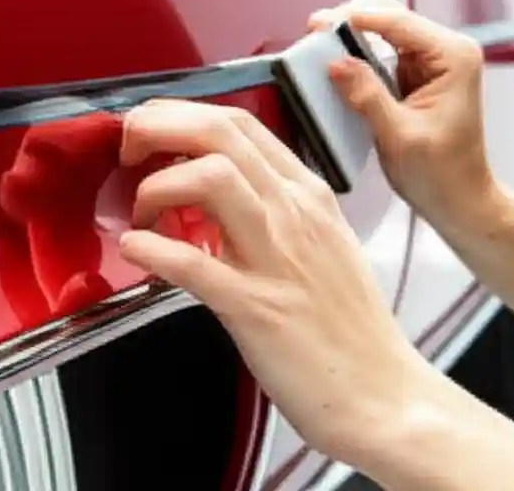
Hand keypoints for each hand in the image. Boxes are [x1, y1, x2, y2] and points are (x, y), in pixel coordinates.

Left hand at [118, 99, 438, 465]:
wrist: (385, 397)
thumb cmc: (347, 330)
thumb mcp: (319, 245)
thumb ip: (271, 210)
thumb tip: (210, 188)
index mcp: (307, 196)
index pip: (238, 123)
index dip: (179, 115)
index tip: (149, 132)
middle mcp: (294, 214)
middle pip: (218, 132)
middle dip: (157, 127)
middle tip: (128, 152)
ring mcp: (276, 258)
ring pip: (209, 177)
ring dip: (155, 187)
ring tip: (141, 216)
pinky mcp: (256, 307)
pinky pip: (192, 263)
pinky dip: (151, 250)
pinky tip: (136, 251)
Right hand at [309, 0, 494, 227]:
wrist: (459, 199)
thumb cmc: (441, 173)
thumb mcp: (399, 136)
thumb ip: (367, 96)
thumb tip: (334, 63)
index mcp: (453, 57)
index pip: (398, 21)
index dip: (355, 19)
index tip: (318, 25)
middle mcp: (444, 51)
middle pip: (388, 15)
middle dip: (349, 20)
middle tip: (313, 34)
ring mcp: (429, 62)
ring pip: (380, 29)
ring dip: (348, 36)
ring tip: (317, 46)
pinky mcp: (412, 75)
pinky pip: (378, 51)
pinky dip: (353, 54)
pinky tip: (333, 62)